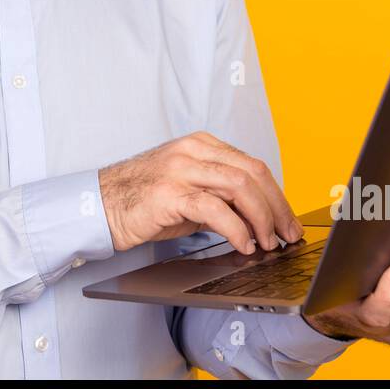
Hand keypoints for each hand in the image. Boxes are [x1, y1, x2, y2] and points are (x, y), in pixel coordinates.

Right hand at [98, 132, 302, 252]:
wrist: (100, 204)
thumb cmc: (143, 199)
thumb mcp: (188, 189)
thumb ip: (221, 195)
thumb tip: (259, 218)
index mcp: (201, 144)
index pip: (253, 165)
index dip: (277, 195)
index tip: (288, 220)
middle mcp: (193, 151)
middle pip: (253, 173)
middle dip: (277, 208)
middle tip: (287, 234)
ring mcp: (181, 169)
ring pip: (239, 187)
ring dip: (262, 219)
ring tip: (268, 242)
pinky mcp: (170, 193)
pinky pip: (215, 209)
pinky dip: (237, 229)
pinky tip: (243, 244)